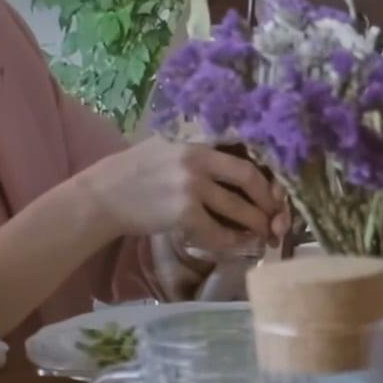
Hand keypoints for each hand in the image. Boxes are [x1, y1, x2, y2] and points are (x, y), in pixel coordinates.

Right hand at [81, 138, 283, 256]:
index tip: (277, 188)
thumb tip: (244, 167)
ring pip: (239, 208)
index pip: (245, 151)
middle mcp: (198, 158)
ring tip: (264, 234)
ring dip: (257, 224)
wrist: (104, 194)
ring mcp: (191, 185)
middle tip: (277, 216)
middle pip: (250, 178)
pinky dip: (233, 241)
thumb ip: (202, 150)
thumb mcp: (169, 145)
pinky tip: (238, 244)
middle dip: (269, 201)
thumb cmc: (137, 170)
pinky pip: (219, 232)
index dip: (267, 172)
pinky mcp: (183, 213)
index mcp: (199, 138)